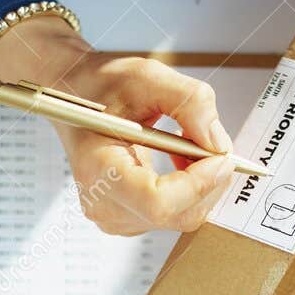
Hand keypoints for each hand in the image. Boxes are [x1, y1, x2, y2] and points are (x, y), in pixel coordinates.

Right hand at [0, 14, 236, 235]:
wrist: (74, 95)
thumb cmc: (101, 86)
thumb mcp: (147, 76)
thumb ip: (190, 102)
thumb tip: (218, 144)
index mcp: (97, 169)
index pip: (157, 202)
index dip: (198, 183)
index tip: (220, 155)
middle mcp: (103, 203)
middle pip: (176, 214)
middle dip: (209, 181)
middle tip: (215, 144)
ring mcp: (115, 217)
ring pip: (183, 216)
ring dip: (202, 182)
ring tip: (190, 144)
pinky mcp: (130, 218)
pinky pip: (177, 214)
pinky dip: (192, 188)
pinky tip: (181, 159)